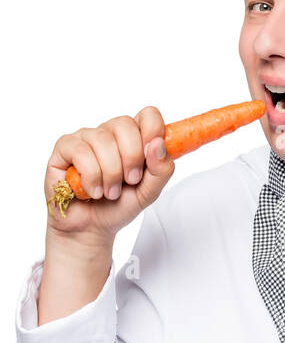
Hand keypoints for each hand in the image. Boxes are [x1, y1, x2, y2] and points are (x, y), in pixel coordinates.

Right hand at [44, 107, 174, 243]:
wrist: (92, 227)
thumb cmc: (119, 205)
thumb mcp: (149, 192)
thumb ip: (162, 170)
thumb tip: (158, 143)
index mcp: (134, 137)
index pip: (148, 115)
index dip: (153, 131)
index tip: (151, 154)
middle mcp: (109, 132)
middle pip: (125, 125)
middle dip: (131, 159)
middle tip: (130, 181)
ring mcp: (86, 137)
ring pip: (103, 141)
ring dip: (111, 174)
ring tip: (110, 193)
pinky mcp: (65, 147)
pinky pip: (81, 152)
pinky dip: (91, 177)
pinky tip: (92, 191)